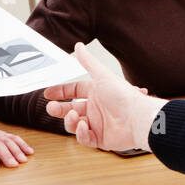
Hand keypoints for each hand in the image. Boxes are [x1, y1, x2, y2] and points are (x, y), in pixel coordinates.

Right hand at [44, 43, 164, 151]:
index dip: (60, 92)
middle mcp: (96, 108)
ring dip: (70, 121)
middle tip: (51, 108)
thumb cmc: (123, 96)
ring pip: (74, 124)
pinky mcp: (100, 139)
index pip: (74, 91)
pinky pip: (84, 138)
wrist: (137, 118)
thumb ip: (88, 62)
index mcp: (96, 92)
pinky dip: (80, 133)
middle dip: (59, 109)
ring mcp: (97, 124)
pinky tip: (83, 126)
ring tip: (73, 115)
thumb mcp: (102, 75)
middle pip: (70, 109)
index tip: (47, 93)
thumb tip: (79, 46)